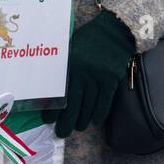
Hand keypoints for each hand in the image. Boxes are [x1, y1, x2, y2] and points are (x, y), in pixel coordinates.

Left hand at [43, 10, 134, 137]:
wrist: (115, 30)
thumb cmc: (90, 37)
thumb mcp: (71, 47)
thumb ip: (64, 64)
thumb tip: (51, 83)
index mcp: (70, 64)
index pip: (60, 92)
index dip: (54, 109)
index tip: (48, 120)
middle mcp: (83, 73)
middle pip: (74, 103)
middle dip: (66, 121)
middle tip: (61, 133)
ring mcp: (99, 77)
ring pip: (89, 104)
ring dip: (82, 119)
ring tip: (77, 128)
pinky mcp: (112, 79)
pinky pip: (105, 100)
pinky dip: (100, 112)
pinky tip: (94, 121)